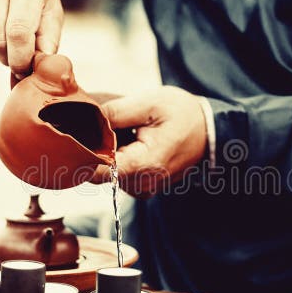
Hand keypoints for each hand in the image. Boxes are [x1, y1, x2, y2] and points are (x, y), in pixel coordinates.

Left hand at [92, 87, 207, 196]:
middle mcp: (142, 184)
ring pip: (107, 173)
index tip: (82, 131)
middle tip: (113, 122)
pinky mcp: (143, 188)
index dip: (83, 151)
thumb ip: (115, 112)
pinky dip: (119, 158)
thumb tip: (86, 118)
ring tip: (129, 131)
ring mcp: (143, 189)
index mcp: (143, 165)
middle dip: (97, 146)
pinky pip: (119, 174)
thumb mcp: (149, 103)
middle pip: (99, 171)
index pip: (96, 171)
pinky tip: (133, 142)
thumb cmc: (183, 114)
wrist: (209, 130)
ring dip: (109, 152)